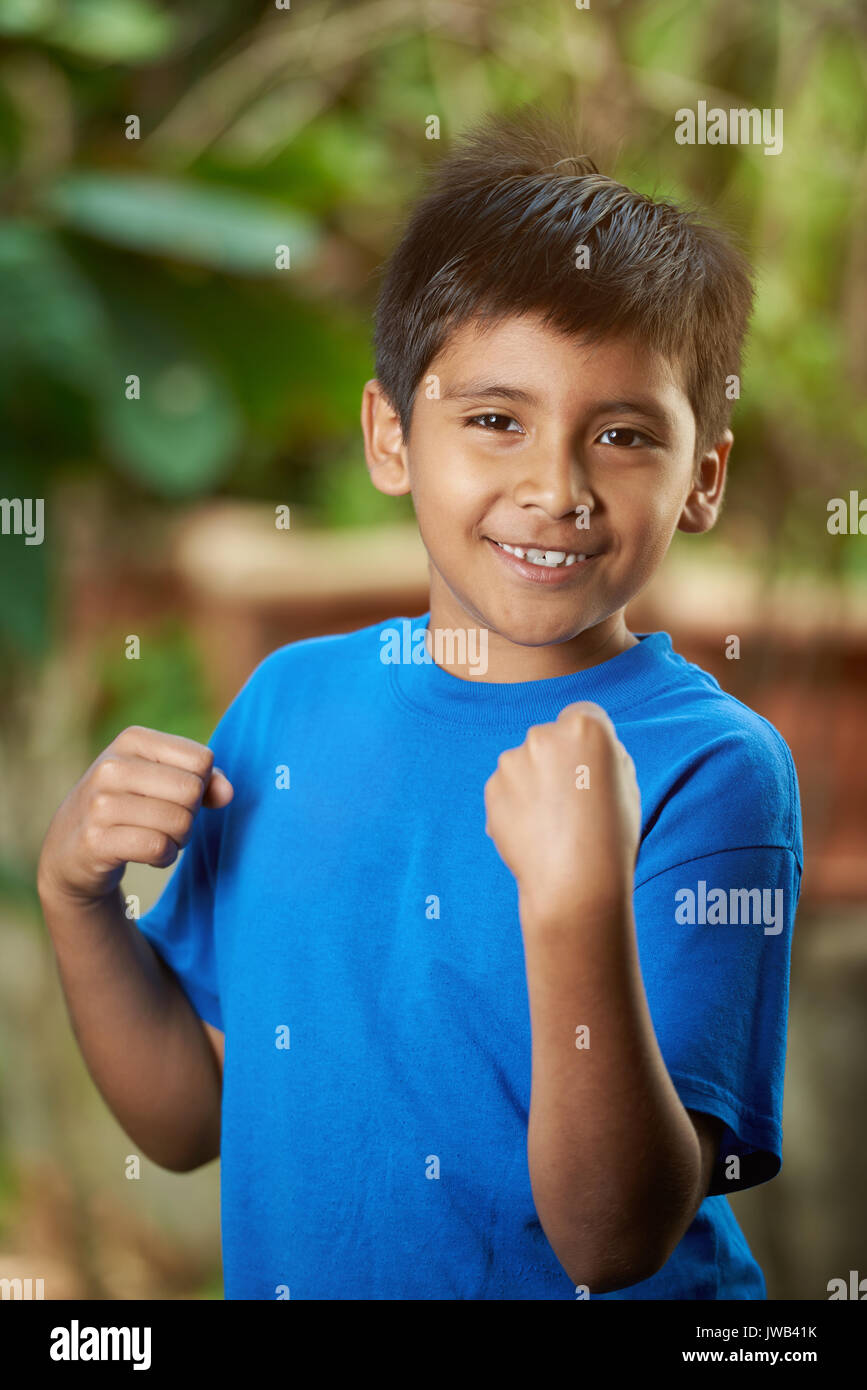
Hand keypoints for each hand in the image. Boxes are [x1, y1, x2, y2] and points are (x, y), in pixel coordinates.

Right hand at [37, 725, 233, 905]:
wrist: (72, 848)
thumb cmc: (131, 807)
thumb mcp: (163, 781)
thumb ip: (205, 780)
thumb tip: (228, 793)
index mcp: (132, 740)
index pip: (201, 760)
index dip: (200, 785)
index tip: (176, 796)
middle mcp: (111, 766)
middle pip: (191, 791)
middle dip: (190, 814)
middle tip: (168, 822)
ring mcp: (99, 804)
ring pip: (179, 822)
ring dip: (179, 839)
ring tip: (158, 837)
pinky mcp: (95, 841)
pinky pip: (159, 848)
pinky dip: (165, 857)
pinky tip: (149, 855)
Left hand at [483, 702, 640, 923]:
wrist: (575, 884)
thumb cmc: (612, 837)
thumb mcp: (628, 783)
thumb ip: (605, 754)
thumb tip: (585, 747)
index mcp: (586, 727)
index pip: (584, 715)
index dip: (589, 741)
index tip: (591, 767)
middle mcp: (544, 735)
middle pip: (551, 737)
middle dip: (558, 760)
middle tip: (573, 801)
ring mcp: (512, 761)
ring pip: (525, 763)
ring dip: (534, 782)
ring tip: (554, 822)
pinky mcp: (491, 788)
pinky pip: (507, 788)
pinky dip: (516, 804)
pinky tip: (535, 832)